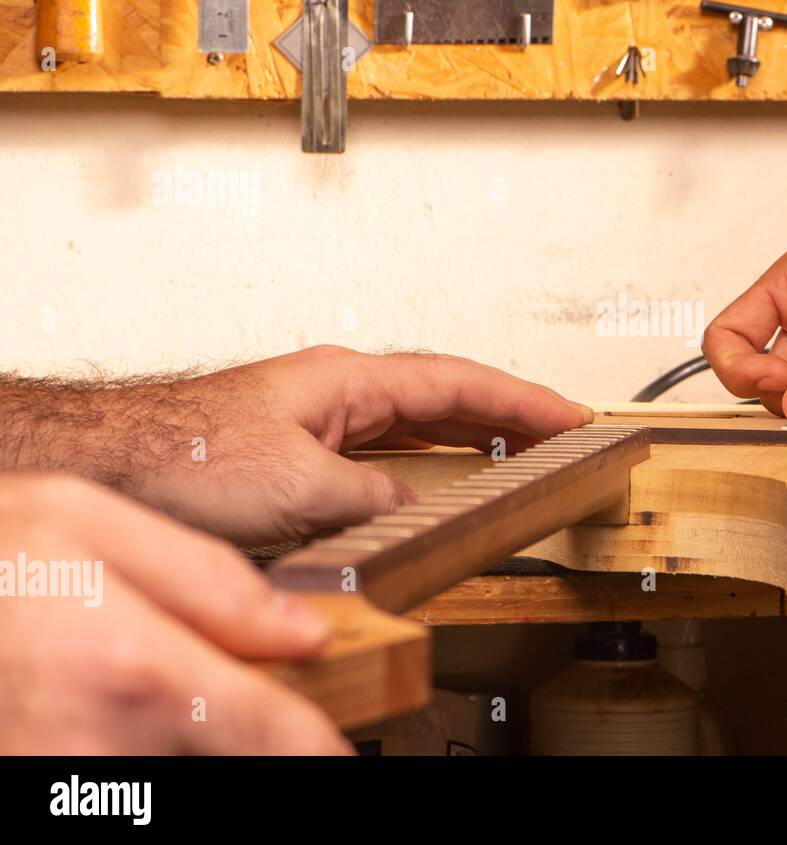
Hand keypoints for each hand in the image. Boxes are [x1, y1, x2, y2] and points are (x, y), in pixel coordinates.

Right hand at [0, 473, 350, 753]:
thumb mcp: (84, 522)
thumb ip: (208, 579)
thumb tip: (299, 633)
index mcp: (131, 666)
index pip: (274, 735)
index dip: (322, 750)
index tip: (341, 752)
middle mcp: (98, 745)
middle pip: (229, 767)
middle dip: (247, 740)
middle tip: (227, 696)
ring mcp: (56, 783)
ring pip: (170, 776)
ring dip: (183, 746)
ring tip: (141, 693)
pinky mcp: (29, 789)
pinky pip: (113, 781)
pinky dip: (132, 755)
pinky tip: (114, 715)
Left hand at [3, 347, 592, 545]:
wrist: (115, 460)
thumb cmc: (183, 453)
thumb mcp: (299, 485)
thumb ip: (373, 497)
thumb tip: (417, 510)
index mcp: (348, 378)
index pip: (458, 382)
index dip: (522, 400)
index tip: (570, 414)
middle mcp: (339, 391)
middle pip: (447, 396)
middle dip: (509, 413)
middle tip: (563, 430)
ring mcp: (323, 420)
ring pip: (419, 424)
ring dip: (474, 436)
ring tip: (523, 451)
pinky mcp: (304, 453)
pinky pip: (388, 455)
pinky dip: (430, 465)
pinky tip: (443, 482)